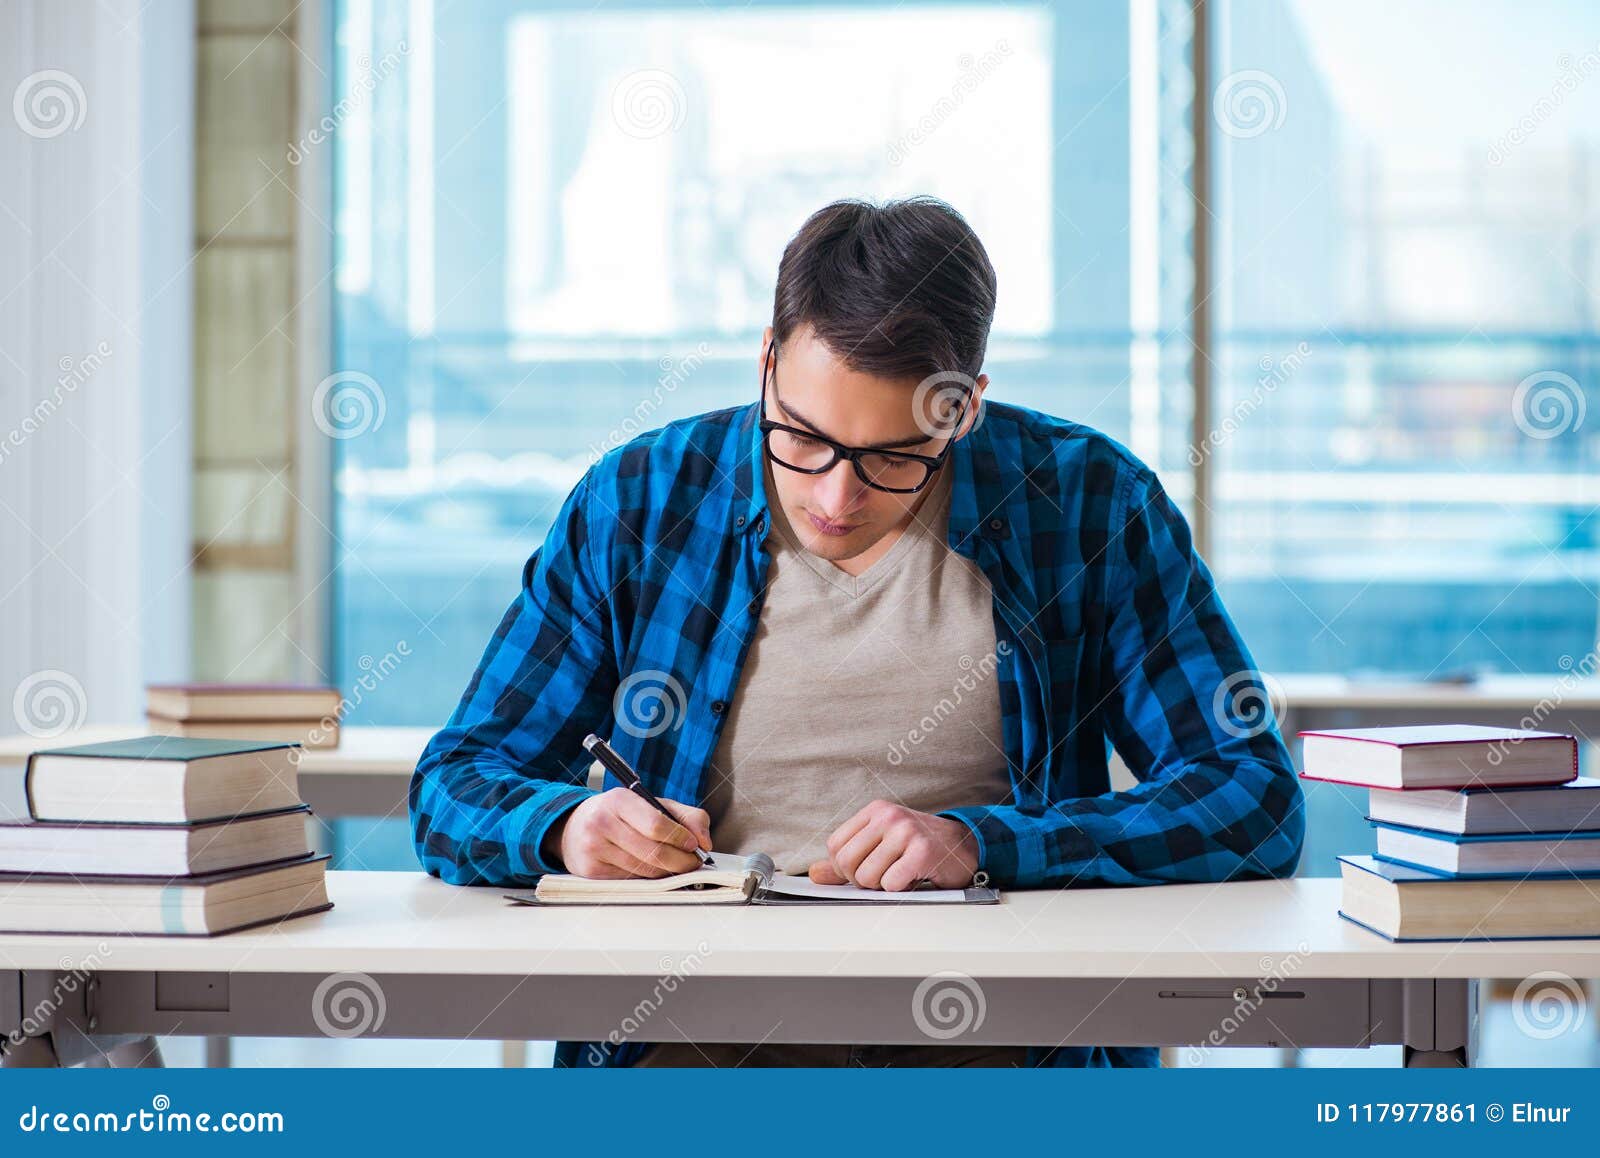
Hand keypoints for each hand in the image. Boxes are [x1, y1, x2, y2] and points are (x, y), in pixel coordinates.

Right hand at [546, 787, 711, 878]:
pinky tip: (652, 870)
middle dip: (681, 861)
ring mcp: (594, 849)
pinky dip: (648, 879)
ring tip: (676, 866)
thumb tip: (704, 842)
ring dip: (668, 872)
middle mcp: (602, 822)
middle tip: (693, 862)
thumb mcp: (650, 804)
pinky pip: (631, 881)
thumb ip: (685, 816)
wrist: (573, 827)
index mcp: (620, 800)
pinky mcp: (591, 872)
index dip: (681, 838)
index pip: (656, 824)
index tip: (694, 845)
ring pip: (644, 871)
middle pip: (653, 853)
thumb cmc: (619, 814)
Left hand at [808, 800, 978, 891]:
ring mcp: (906, 832)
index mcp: (875, 810)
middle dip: (860, 880)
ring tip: (900, 875)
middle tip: (882, 877)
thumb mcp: (881, 845)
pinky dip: (899, 889)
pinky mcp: (922, 852)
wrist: (964, 846)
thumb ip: (847, 859)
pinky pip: (891, 884)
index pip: (835, 845)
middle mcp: (888, 816)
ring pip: (867, 877)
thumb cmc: (919, 846)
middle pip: (846, 862)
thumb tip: (814, 873)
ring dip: (882, 887)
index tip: (864, 869)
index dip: (843, 867)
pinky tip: (913, 878)